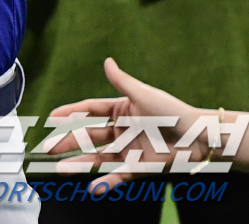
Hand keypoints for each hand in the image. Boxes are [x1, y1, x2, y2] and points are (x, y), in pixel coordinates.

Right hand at [49, 58, 205, 190]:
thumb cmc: (174, 111)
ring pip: (98, 158)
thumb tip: (107, 61)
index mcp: (121, 109)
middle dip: (68, 142)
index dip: (70, 113)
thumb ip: (122, 81)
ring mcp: (129, 149)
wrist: (200, 138)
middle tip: (49, 147)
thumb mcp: (144, 94)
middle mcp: (122, 130)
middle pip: (89, 136)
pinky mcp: (140, 167)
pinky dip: (106, 182)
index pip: (89, 110)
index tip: (51, 116)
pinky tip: (93, 187)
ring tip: (60, 169)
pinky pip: (119, 175)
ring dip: (80, 164)